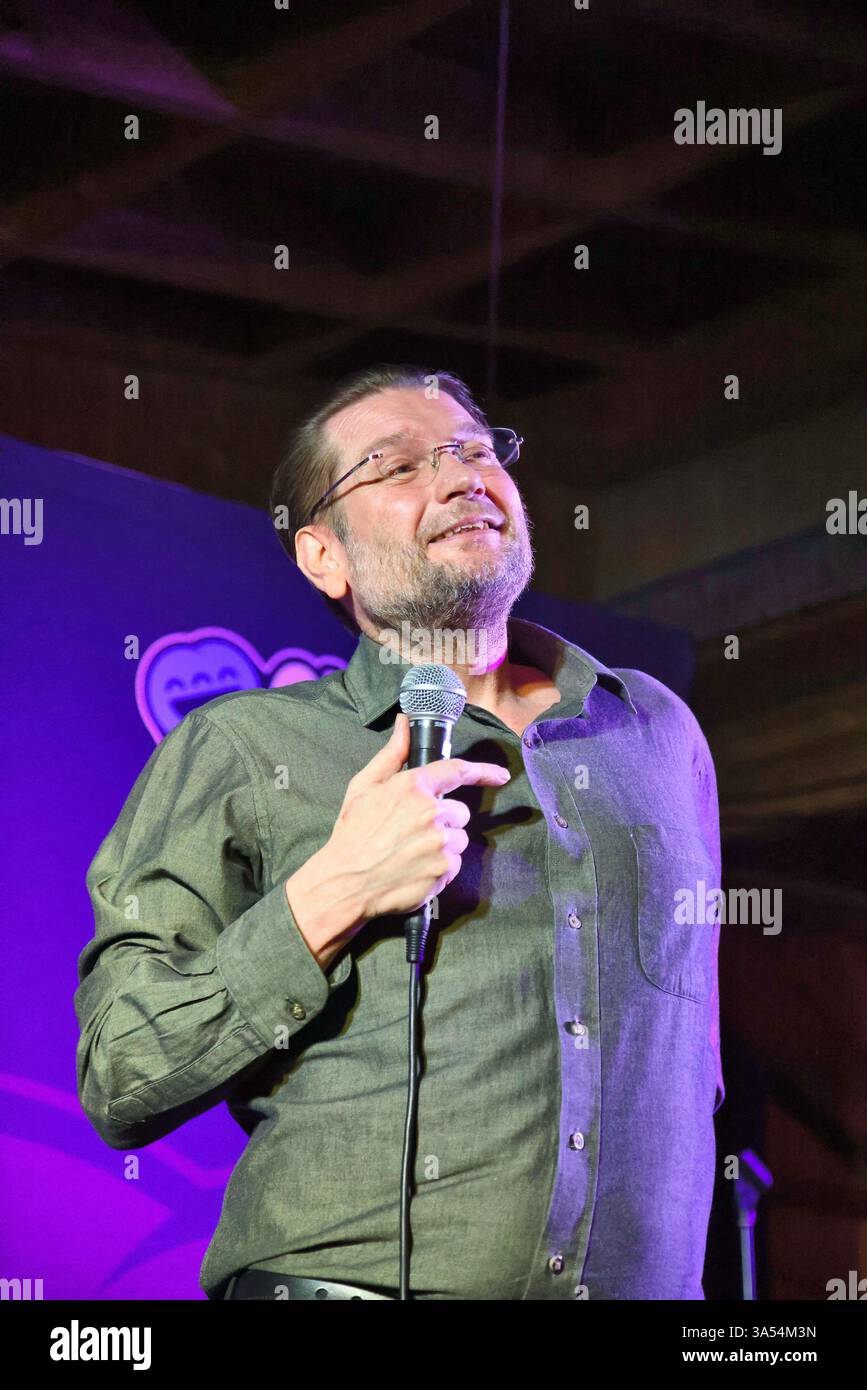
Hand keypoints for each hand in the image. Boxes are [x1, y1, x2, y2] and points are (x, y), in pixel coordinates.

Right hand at [325, 711, 510, 920]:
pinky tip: (416, 869)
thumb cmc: (352, 834)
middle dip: (444, 821)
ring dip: (443, 846)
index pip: (457, 770)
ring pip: (459, 840)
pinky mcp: (444, 869)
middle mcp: (431, 811)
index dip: (483, 771)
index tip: (500, 775)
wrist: (345, 881)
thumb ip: (391, 754)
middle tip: (414, 832)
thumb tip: (403, 724)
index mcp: (413, 786)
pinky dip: (440, 869)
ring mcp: (440, 842)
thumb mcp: (364, 786)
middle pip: (459, 812)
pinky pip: (455, 865)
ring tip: (412, 853)